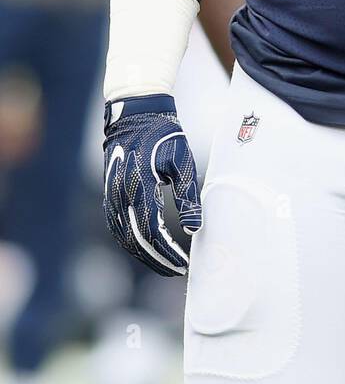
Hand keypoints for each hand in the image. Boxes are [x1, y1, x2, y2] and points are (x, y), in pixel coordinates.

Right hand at [103, 94, 201, 275]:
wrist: (135, 113)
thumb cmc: (164, 135)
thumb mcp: (182, 161)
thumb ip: (188, 195)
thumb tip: (195, 227)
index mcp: (139, 186)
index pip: (152, 232)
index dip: (167, 252)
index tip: (184, 264)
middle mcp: (120, 195)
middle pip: (136, 241)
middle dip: (157, 260)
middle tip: (177, 270)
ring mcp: (111, 195)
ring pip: (123, 237)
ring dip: (143, 254)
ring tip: (164, 264)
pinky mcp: (110, 194)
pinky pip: (117, 227)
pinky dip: (131, 242)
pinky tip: (146, 247)